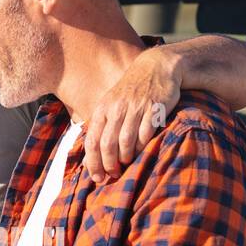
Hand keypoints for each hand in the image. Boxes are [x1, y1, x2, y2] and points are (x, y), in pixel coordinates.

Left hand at [83, 46, 181, 182]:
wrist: (156, 67)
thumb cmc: (131, 92)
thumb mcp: (111, 106)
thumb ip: (100, 130)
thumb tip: (88, 160)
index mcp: (103, 109)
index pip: (92, 141)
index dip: (93, 163)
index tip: (97, 178)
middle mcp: (117, 108)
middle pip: (108, 145)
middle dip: (109, 164)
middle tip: (114, 174)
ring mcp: (136, 108)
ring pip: (126, 142)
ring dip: (126, 158)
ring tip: (127, 163)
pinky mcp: (154, 109)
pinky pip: (146, 134)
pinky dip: (142, 147)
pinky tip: (141, 152)